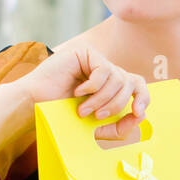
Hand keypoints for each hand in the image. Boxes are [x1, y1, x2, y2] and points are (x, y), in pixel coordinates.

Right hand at [21, 43, 149, 142]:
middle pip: (131, 81)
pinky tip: (77, 92)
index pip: (137, 85)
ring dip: (101, 99)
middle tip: (99, 117)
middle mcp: (106, 71)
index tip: (138, 113)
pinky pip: (103, 70)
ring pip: (118, 77)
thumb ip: (119, 126)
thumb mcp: (97, 127)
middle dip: (118, 103)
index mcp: (112, 86)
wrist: (36, 106)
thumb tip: (140, 115)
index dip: (143, 98)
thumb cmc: (63, 116)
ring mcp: (96, 60)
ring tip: (82, 110)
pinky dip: (93, 86)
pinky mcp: (86, 52)